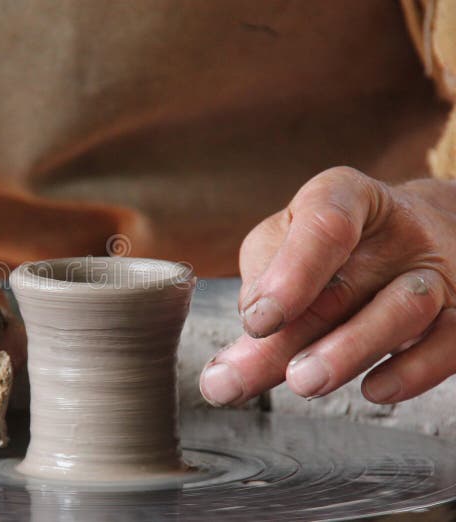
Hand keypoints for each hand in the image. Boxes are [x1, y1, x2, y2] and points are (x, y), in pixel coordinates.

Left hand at [199, 167, 455, 405]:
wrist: (419, 234)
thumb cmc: (332, 244)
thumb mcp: (287, 240)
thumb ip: (263, 281)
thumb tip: (250, 336)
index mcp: (344, 197)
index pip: (324, 225)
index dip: (290, 274)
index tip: (256, 323)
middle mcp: (398, 229)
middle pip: (345, 284)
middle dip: (289, 339)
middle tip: (239, 379)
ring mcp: (439, 270)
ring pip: (402, 309)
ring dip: (348, 352)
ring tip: (302, 382)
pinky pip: (448, 344)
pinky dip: (412, 372)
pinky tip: (374, 390)